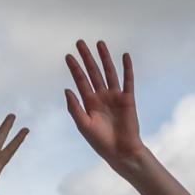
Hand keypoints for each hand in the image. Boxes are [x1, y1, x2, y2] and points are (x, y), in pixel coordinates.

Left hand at [64, 40, 147, 169]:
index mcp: (89, 103)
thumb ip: (75, 107)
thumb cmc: (101, 142)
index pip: (80, 81)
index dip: (74, 68)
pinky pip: (127, 80)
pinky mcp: (128, 99)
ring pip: (109, 72)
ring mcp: (115, 96)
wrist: (120, 151)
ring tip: (99, 44)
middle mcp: (101, 96)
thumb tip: (66, 89)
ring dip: (104, 58)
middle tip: (80, 43)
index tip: (68, 56)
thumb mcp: (84, 125)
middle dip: (87, 58)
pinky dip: (127, 68)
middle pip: (93, 72)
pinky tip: (124, 56)